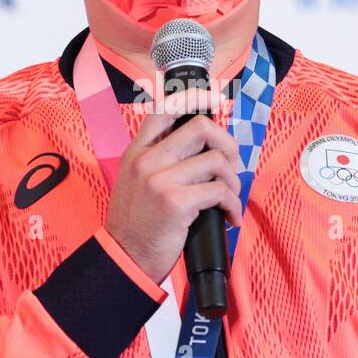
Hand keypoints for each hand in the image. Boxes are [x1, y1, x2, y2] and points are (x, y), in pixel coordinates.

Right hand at [103, 85, 241, 284]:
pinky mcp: (176, 202)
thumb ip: (159, 160)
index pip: (166, 109)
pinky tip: (229, 217)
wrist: (124, 258)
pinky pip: (219, 191)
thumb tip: (202, 148)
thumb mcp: (135, 182)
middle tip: (231, 166)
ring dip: (233, 182)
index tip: (215, 101)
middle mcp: (146, 160)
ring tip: (229, 200)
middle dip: (228, 145)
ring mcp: (160, 179)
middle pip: (202, 127)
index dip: (195, 99)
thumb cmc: (136, 225)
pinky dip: (232, 205)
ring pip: (216, 161)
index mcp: (136, 152)